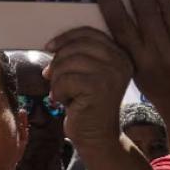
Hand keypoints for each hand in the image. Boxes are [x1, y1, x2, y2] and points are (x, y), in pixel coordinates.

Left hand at [44, 26, 132, 147]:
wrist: (96, 137)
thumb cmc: (87, 103)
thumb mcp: (87, 73)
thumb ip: (78, 55)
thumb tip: (52, 46)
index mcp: (119, 54)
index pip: (89, 33)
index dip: (66, 37)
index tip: (49, 47)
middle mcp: (120, 62)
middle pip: (77, 46)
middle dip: (58, 61)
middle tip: (51, 76)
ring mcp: (111, 75)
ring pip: (69, 62)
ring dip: (57, 78)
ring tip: (61, 91)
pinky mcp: (98, 89)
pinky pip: (65, 80)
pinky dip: (58, 91)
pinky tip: (63, 102)